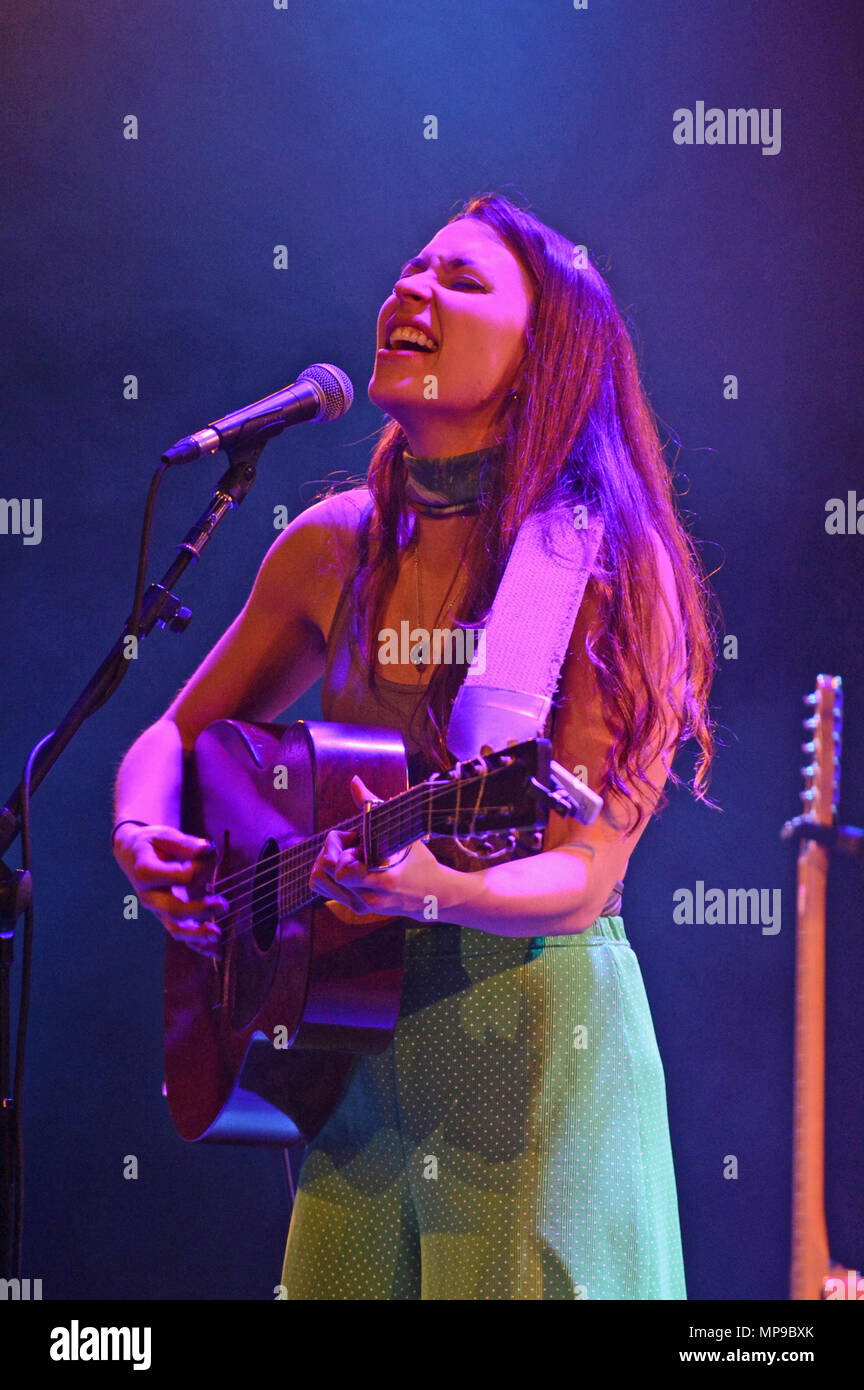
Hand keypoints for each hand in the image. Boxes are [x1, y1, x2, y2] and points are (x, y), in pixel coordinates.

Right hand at [113, 823, 227, 957]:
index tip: (209, 853)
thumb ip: (185, 843)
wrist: (133, 854)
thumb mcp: (164, 835)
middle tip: (223, 905)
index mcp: (146, 872)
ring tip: (218, 935)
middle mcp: (149, 895)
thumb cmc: (152, 843)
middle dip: (199, 910)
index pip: (177, 876)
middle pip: (173, 910)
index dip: (198, 868)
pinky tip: (217, 952)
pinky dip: (199, 946)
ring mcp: (158, 909)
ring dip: (198, 935)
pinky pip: (182, 935)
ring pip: (175, 928)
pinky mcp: (168, 916)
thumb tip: (207, 848)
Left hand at [309, 776, 444, 922]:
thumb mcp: (402, 832)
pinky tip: (350, 863)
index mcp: (382, 880)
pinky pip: (327, 889)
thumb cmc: (419, 860)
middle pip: (322, 873)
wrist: (434, 896)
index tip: (355, 837)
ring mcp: (361, 906)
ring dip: (328, 863)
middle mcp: (368, 897)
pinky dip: (332, 873)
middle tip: (349, 842)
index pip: (340, 869)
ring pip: (320, 882)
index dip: (340, 848)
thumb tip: (353, 781)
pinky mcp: (358, 909)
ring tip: (348, 853)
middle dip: (331, 852)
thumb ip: (374, 806)